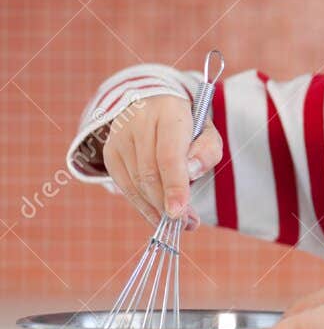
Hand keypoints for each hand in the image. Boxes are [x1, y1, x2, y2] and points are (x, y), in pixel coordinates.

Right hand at [102, 94, 222, 224]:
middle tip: (187, 223)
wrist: (153, 105)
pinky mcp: (110, 152)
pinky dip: (143, 206)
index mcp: (168, 110)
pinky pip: (125, 186)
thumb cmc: (186, 125)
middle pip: (150, 173)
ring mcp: (119, 136)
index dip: (174, 185)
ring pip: (136, 183)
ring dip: (156, 209)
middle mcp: (138, 121)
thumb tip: (191, 173)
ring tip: (180, 222)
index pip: (168, 154)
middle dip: (167, 203)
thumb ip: (207, 151)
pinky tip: (158, 216)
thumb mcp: (206, 132)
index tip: (178, 212)